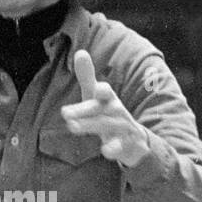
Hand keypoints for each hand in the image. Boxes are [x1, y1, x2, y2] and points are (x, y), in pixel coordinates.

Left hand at [61, 49, 150, 166]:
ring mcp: (122, 129)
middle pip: (101, 109)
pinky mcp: (125, 146)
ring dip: (91, 126)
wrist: (136, 140)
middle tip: (65, 112)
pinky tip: (105, 150)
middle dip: (84, 110)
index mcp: (108, 99)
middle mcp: (116, 112)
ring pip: (108, 126)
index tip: (96, 88)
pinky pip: (120, 148)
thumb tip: (80, 51)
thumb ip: (88, 77)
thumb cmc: (109, 113)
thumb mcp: (97, 96)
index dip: (101, 90)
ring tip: (72, 127)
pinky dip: (114, 149)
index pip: (105, 92)